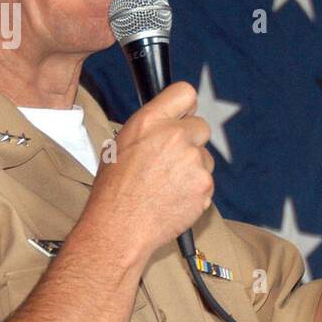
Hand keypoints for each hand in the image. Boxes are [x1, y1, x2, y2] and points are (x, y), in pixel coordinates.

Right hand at [86, 81, 214, 263]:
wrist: (120, 228)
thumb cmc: (114, 191)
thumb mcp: (121, 145)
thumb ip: (151, 129)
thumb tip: (170, 122)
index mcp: (149, 121)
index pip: (185, 93)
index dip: (186, 106)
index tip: (185, 115)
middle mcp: (174, 136)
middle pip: (202, 126)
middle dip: (192, 141)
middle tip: (172, 160)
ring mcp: (193, 161)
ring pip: (205, 157)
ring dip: (193, 168)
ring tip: (167, 186)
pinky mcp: (205, 185)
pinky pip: (207, 181)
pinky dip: (195, 190)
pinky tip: (174, 199)